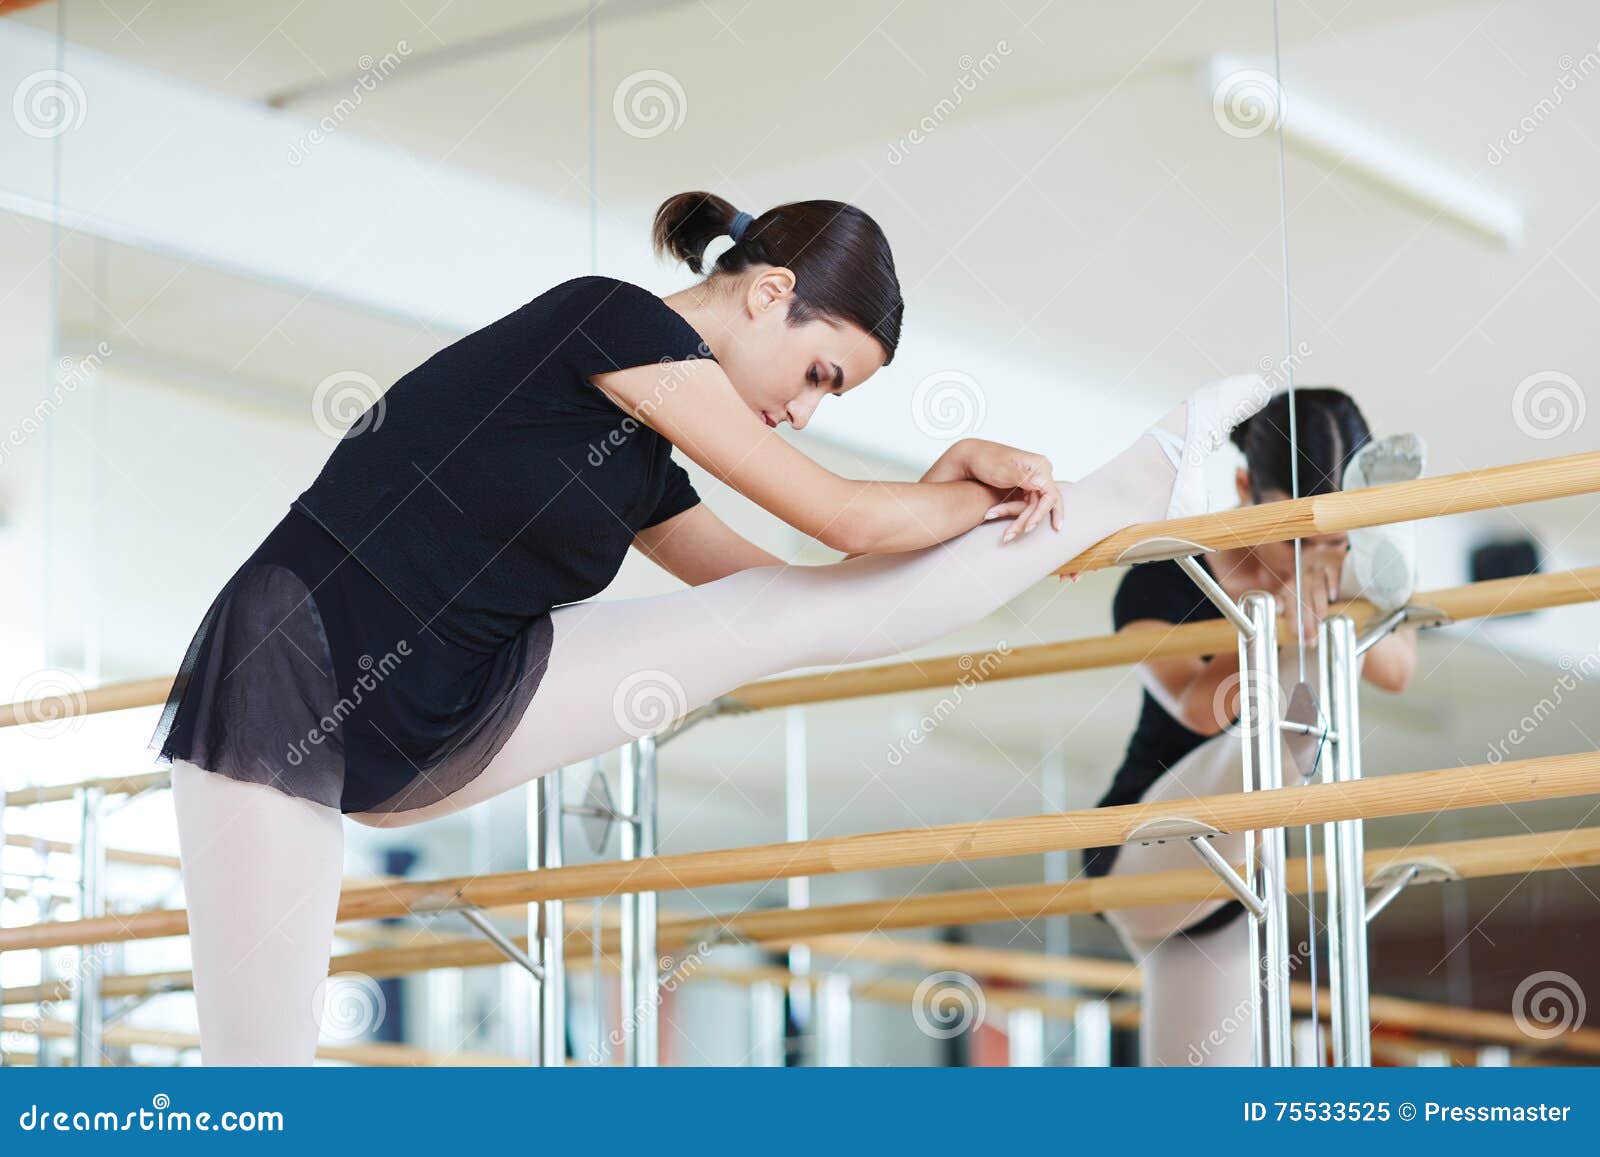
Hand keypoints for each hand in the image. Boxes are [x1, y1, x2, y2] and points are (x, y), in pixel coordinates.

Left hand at [927, 438, 1061, 542]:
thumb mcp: (1002, 470)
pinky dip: (1016, 518)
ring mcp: (1033, 483)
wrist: (970, 458)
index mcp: (1038, 465)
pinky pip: (1026, 508)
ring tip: (1007, 536)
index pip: (1049, 494)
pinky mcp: (1025, 490)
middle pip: (1045, 503)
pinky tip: (1010, 530)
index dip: (1043, 512)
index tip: (1030, 526)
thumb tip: (1041, 483)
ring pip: (1034, 509)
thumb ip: (1022, 477)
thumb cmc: (985, 460)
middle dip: (1031, 520)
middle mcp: (1039, 474)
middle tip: (1021, 533)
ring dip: (1020, 522)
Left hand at [1275, 545, 1344, 642]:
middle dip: (1306, 622)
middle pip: (1302, 600)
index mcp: (1292, 582)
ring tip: (1322, 626)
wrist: (1325, 552)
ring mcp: (1317, 567)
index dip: (1292, 619)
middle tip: (1311, 640)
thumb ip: (1286, 600)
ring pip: (1316, 589)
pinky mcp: (1333, 562)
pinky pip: (1332, 573)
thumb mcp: (1297, 588)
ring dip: (1319, 610)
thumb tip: (1276, 611)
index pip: (1288, 602)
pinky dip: (1332, 585)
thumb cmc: (1310, 577)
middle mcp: (1302, 574)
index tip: (1296, 634)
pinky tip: (1334, 597)